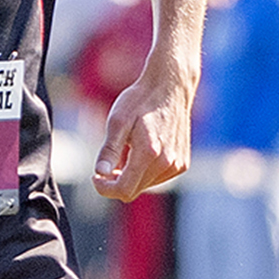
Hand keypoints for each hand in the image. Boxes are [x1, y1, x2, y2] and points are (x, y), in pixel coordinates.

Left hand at [90, 77, 191, 201]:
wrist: (170, 87)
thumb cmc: (140, 101)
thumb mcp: (117, 121)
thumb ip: (109, 150)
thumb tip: (100, 173)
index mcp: (149, 153)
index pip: (124, 190)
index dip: (105, 188)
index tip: (95, 175)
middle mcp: (167, 163)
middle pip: (133, 191)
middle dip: (115, 182)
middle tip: (106, 164)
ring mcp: (177, 165)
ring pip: (144, 186)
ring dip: (130, 177)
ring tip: (127, 151)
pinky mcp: (182, 164)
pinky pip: (157, 179)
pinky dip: (144, 172)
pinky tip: (142, 151)